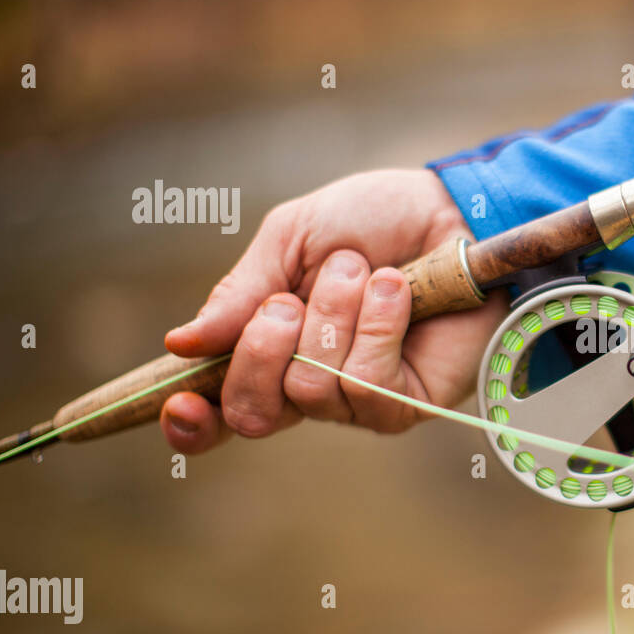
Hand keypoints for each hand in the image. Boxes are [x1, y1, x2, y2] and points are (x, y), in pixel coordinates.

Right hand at [160, 169, 508, 452]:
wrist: (453, 210)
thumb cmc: (375, 221)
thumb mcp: (293, 239)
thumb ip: (241, 292)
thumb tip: (182, 344)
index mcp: (272, 350)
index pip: (223, 411)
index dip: (192, 423)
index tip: (180, 404)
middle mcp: (312, 385)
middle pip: (255, 414)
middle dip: (262, 349)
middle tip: (292, 299)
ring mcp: (362, 400)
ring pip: (312, 390)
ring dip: (332, 317)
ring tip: (363, 274)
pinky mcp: (410, 401)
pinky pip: (369, 384)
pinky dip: (377, 325)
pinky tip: (398, 290)